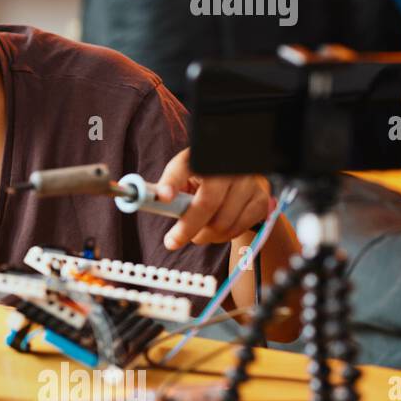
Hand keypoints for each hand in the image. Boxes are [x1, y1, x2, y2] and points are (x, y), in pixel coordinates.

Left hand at [155, 148, 271, 249]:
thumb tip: (139, 199)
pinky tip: (216, 231)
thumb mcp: (183, 178)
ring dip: (205, 236)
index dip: (172, 182)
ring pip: (223, 222)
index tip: (162, 196)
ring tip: (197, 233)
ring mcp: (247, 183)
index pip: (184, 167)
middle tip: (172, 241)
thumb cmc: (202, 181)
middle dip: (186, 229)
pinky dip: (223, 237)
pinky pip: (238, 228)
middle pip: (206, 204)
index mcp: (201, 158)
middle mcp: (226, 168)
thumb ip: (165, 189)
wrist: (240, 180)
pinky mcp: (260, 199)